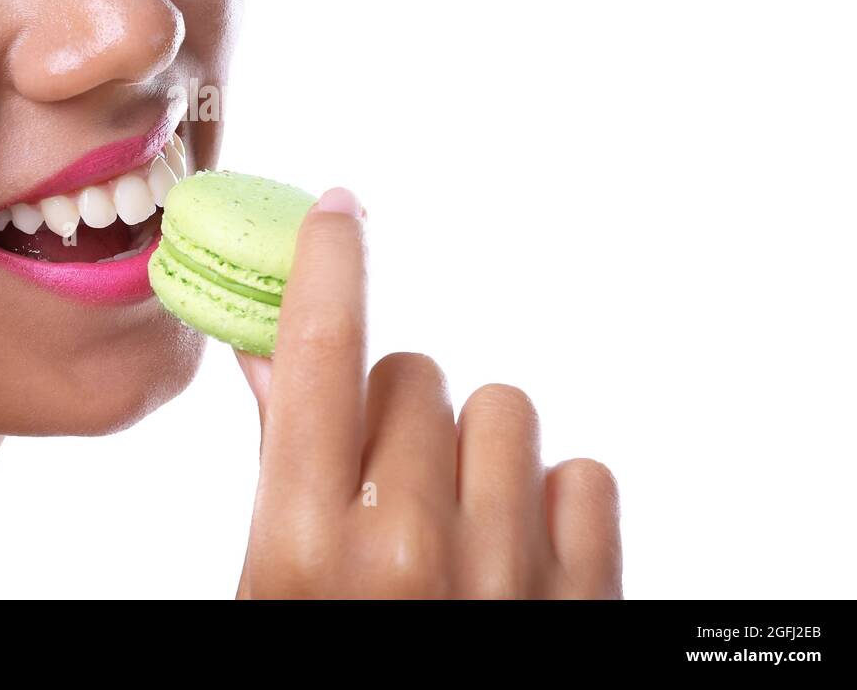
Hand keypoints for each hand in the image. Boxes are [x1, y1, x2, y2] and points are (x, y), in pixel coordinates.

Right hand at [233, 187, 621, 598]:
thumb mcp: (276, 575)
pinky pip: (585, 474)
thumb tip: (266, 347)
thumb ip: (281, 459)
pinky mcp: (589, 591)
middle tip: (386, 490)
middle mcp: (407, 550)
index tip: (337, 212)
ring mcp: (506, 572)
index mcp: (306, 540)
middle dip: (398, 413)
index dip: (327, 263)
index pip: (321, 351)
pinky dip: (555, 505)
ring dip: (479, 453)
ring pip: (504, 409)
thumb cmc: (336, 644)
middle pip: (415, 374)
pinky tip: (521, 557)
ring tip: (460, 528)